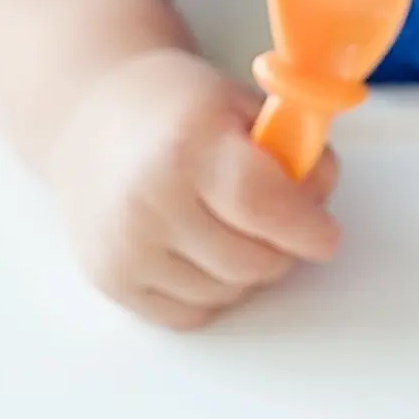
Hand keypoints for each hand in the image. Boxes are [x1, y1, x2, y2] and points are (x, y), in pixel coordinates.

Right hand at [49, 47, 341, 328]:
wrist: (93, 122)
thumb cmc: (177, 109)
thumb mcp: (244, 104)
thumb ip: (295, 148)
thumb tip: (319, 199)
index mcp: (190, 146)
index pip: (260, 204)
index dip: (305, 228)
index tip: (326, 236)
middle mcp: (149, 202)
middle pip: (249, 261)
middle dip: (284, 249)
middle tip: (284, 224)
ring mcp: (126, 247)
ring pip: (224, 294)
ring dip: (248, 272)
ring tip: (237, 228)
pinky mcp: (110, 281)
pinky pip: (190, 314)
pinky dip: (211, 293)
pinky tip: (205, 252)